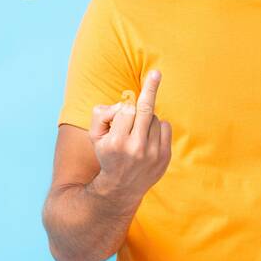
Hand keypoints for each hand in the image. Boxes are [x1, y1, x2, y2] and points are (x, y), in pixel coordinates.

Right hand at [89, 69, 171, 208]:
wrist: (121, 186)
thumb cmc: (107, 154)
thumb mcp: (96, 136)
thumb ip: (102, 114)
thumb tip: (123, 103)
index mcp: (117, 142)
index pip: (126, 110)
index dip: (125, 106)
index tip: (145, 80)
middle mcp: (136, 148)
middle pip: (145, 111)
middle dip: (150, 89)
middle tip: (156, 73)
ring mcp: (153, 154)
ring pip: (155, 119)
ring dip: (147, 120)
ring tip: (137, 134)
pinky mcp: (165, 156)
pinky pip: (165, 127)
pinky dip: (158, 127)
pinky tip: (148, 138)